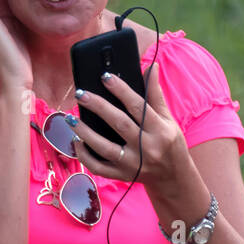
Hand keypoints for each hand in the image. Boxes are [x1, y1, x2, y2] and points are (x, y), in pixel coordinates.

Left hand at [71, 66, 188, 191]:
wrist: (173, 177)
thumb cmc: (169, 142)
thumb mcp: (168, 119)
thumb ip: (156, 94)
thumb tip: (151, 66)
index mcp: (160, 130)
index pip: (138, 106)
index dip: (121, 90)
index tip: (105, 77)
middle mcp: (146, 147)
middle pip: (119, 124)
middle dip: (98, 107)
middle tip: (81, 94)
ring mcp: (132, 164)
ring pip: (104, 148)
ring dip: (85, 132)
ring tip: (71, 118)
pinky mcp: (121, 175)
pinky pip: (98, 167)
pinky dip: (84, 155)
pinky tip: (75, 141)